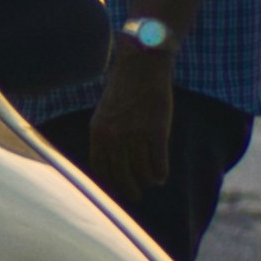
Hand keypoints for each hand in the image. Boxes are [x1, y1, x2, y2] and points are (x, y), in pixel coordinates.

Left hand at [87, 41, 174, 200]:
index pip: (101, 168)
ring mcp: (135, 134)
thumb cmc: (124, 88)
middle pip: (120, 175)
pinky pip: (158, 162)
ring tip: (151, 183)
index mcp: (98, 132)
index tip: (117, 189)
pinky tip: (162, 176)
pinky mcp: (156, 131)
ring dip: (147, 181)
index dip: (110, 182)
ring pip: (141, 171)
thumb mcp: (106, 112)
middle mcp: (114, 136)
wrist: (142, 64)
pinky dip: (160, 173)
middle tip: (136, 196)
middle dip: (129, 189)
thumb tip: (112, 163)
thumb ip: (106, 135)